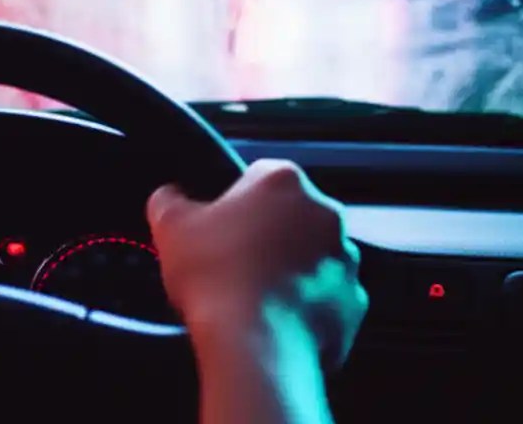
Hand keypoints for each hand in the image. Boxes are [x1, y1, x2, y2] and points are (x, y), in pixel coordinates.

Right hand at [147, 159, 365, 366]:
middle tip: (232, 263)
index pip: (257, 177)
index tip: (217, 229)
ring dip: (289, 269)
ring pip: (312, 257)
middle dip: (266, 236)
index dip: (233, 203)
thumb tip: (169, 197)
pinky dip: (306, 307)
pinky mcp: (354, 302)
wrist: (256, 345)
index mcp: (282, 180)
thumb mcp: (170, 226)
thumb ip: (169, 200)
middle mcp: (324, 212)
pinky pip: (327, 299)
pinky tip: (275, 320)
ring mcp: (344, 259)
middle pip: (290, 216)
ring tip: (253, 295)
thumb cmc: (216, 277)